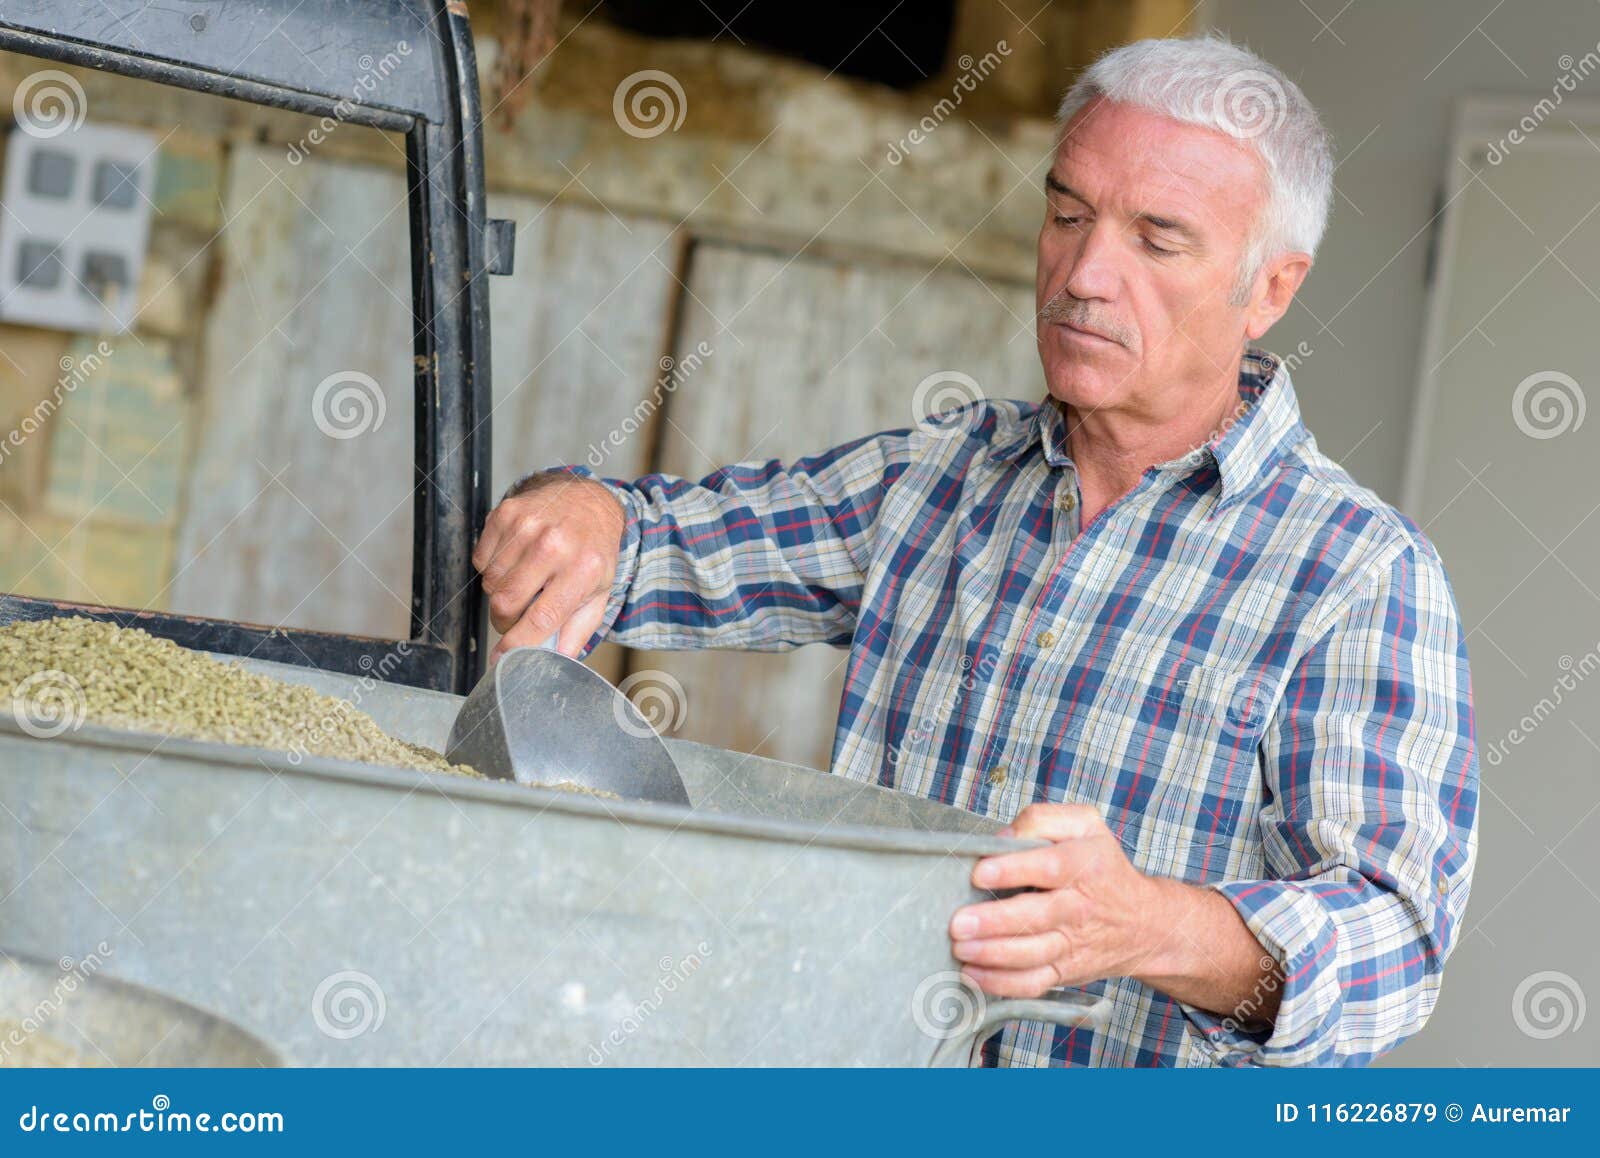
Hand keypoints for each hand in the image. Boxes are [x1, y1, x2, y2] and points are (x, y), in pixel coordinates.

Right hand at [473, 472, 625, 660]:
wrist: (588, 501)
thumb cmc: (593, 551)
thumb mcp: (599, 592)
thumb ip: (578, 629)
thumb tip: (557, 660)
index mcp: (582, 569)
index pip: (541, 617)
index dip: (517, 643)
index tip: (501, 659)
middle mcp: (554, 544)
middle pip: (505, 602)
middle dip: (505, 620)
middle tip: (517, 617)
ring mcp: (528, 525)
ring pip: (490, 582)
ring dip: (501, 592)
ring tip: (524, 581)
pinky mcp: (506, 513)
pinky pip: (482, 559)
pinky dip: (493, 568)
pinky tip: (516, 560)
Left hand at [948, 803, 1165, 997]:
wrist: (1143, 924)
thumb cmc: (1102, 867)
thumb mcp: (1084, 825)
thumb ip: (1042, 820)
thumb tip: (1001, 838)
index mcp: (1085, 865)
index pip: (1049, 868)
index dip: (1012, 870)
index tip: (979, 873)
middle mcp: (1080, 907)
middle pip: (1035, 917)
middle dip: (993, 922)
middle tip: (958, 923)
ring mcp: (1072, 943)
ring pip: (1031, 955)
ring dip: (992, 955)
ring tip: (961, 947)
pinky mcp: (1064, 971)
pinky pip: (1033, 983)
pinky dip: (1002, 984)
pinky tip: (973, 973)